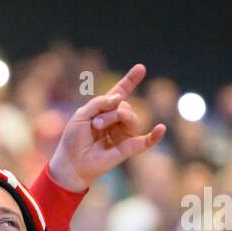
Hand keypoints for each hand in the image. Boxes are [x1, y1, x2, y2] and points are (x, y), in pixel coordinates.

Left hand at [47, 64, 166, 191]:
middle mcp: (117, 121)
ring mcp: (124, 134)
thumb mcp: (81, 114)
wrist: (70, 162)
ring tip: (98, 125)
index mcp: (106, 111)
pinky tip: (161, 129)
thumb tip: (119, 98)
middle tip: (94, 122)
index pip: (121, 93)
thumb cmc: (74, 139)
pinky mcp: (128, 148)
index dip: (130, 81)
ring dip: (114, 117)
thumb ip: (99, 102)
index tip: (140, 68)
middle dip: (109, 109)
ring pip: (130, 117)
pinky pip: (146, 142)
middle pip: (124, 105)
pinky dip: (155, 136)